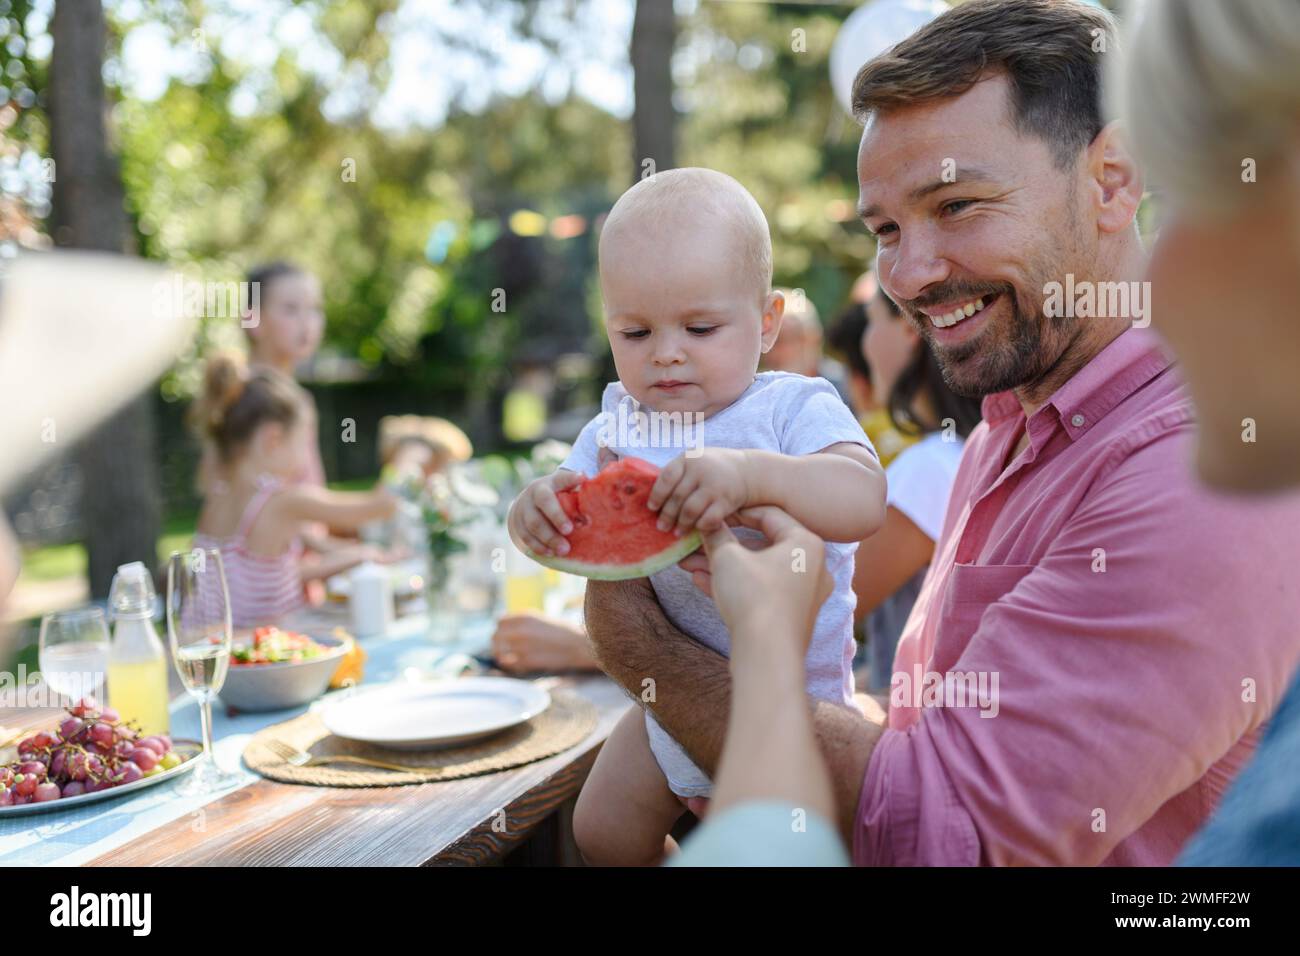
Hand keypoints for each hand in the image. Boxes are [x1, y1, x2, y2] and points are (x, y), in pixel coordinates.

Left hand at [491, 612, 595, 672]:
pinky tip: (518, 664)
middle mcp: (520, 631)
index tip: (505, 635)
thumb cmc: (561, 632)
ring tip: (508, 657)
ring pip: (498, 652)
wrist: (578, 645)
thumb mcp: (540, 619)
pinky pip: (509, 664)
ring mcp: (522, 647)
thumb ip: (521, 622)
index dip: (501, 629)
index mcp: (524, 617)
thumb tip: (503, 628)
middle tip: (504, 648)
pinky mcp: (527, 662)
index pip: (499, 622)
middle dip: (498, 643)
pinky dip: (511, 665)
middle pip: (495, 637)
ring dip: (501, 655)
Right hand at [508, 470, 583, 556]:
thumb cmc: (557, 499)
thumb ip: (578, 501)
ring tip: (564, 550)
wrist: (528, 503)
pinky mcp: (516, 522)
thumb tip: (589, 516)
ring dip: (549, 537)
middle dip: (557, 517)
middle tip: (569, 531)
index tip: (582, 478)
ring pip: (533, 522)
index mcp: (552, 482)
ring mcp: (523, 506)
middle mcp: (535, 491)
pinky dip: (538, 546)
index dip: (572, 478)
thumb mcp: (567, 494)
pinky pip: (525, 535)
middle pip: (544, 501)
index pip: (562, 478)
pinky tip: (551, 553)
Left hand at [646, 448, 751, 536]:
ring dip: (681, 524)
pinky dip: (700, 527)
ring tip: (677, 532)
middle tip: (661, 527)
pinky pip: (708, 518)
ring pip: (690, 510)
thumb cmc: (714, 468)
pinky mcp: (726, 500)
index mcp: (688, 458)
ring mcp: (714, 485)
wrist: (749, 470)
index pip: (667, 477)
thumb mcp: (695, 461)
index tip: (651, 508)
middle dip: (667, 515)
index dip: (656, 495)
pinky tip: (696, 530)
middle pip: (677, 497)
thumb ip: (678, 474)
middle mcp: (700, 470)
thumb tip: (651, 497)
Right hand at [698, 505, 832, 654]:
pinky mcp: (792, 616)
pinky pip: (761, 592)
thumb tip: (707, 522)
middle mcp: (812, 567)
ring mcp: (804, 594)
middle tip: (697, 542)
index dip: (735, 511)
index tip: (712, 512)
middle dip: (723, 544)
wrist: (768, 656)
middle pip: (761, 546)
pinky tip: (701, 582)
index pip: (768, 515)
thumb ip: (716, 535)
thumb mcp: (727, 558)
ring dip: (723, 566)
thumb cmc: (754, 597)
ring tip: (690, 564)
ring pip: (758, 571)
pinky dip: (736, 586)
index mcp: (806, 543)